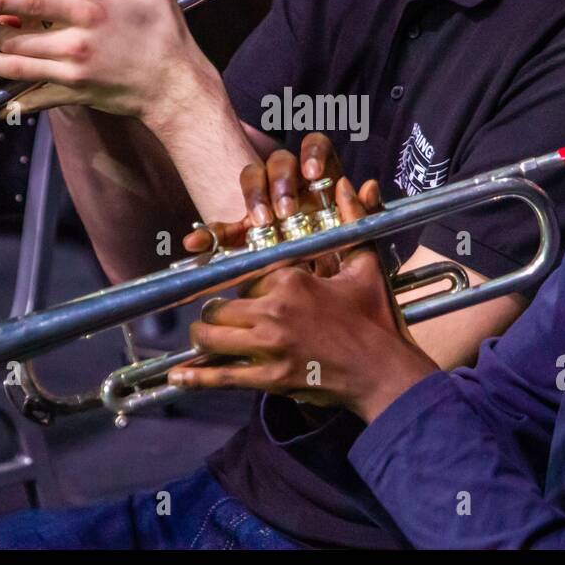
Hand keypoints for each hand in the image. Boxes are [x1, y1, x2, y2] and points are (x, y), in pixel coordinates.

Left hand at [0, 0, 216, 122]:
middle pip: (14, 39)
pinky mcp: (76, 95)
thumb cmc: (168, 39)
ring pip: (14, 69)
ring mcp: (72, 73)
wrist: (175, 88)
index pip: (29, 4)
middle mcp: (75, 44)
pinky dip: (10, 101)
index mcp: (89, 13)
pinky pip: (33, 101)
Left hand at [168, 178, 438, 422]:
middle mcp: (274, 311)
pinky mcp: (270, 379)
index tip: (241, 291)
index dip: (243, 285)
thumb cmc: (375, 318)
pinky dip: (196, 377)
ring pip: (212, 336)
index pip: (245, 275)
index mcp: (292, 280)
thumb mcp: (365, 264)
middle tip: (218, 316)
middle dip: (215, 311)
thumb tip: (351, 185)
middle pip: (219, 306)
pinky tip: (179, 375)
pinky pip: (221, 376)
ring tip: (203, 339)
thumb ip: (353, 221)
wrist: (385, 372)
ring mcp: (270, 347)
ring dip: (204, 338)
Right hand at [182, 133, 375, 274]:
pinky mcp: (244, 228)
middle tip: (286, 210)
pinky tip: (197, 245)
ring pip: (252, 178)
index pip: (315, 146)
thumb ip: (366, 214)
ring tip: (261, 223)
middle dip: (281, 182)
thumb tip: (368, 185)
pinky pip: (223, 226)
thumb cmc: (342, 255)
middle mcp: (291, 183)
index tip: (313, 175)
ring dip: (255, 196)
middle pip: (280, 161)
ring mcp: (264, 203)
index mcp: (320, 179)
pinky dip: (209, 234)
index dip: (312, 154)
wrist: (322, 291)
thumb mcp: (358, 238)